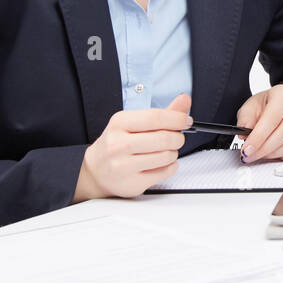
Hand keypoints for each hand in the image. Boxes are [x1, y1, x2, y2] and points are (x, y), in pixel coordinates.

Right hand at [74, 93, 191, 200]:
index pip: (156, 117)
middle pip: (163, 138)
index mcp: (119, 123)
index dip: (177, 118)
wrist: (96, 170)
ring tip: (166, 151)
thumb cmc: (118, 143)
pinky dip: (171, 167)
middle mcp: (118, 144)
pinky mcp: (131, 183)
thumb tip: (185, 99)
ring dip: (173, 153)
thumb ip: (162, 112)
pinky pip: (165, 172)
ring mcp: (123, 166)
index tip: (186, 121)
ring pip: (166, 156)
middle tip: (177, 138)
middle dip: (178, 138)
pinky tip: (161, 164)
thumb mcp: (134, 123)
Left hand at [235, 84, 282, 162]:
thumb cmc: (267, 106)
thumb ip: (245, 119)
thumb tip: (244, 134)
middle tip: (253, 155)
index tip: (247, 149)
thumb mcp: (251, 107)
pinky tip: (279, 154)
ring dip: (277, 153)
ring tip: (264, 154)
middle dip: (266, 148)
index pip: (272, 117)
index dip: (258, 137)